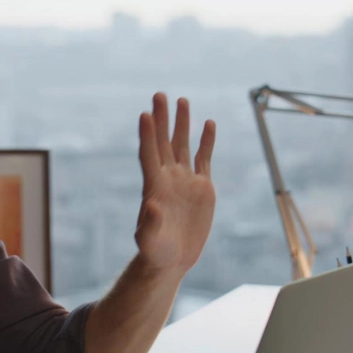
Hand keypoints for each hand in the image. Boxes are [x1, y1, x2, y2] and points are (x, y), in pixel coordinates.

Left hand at [135, 93, 215, 273]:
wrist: (172, 258)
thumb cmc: (155, 251)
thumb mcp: (149, 241)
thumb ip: (149, 224)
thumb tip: (152, 205)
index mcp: (153, 187)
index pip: (149, 154)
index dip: (147, 135)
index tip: (145, 114)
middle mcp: (167, 178)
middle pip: (164, 142)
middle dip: (162, 119)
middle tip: (159, 94)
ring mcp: (184, 180)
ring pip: (183, 145)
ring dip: (182, 123)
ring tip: (182, 100)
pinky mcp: (201, 186)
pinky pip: (204, 158)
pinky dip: (206, 141)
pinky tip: (208, 123)